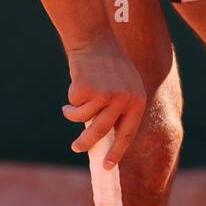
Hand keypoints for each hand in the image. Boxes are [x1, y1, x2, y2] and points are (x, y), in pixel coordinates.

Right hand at [62, 33, 145, 166]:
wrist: (94, 39)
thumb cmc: (108, 65)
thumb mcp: (124, 86)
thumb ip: (119, 111)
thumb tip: (106, 141)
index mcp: (137, 101)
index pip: (128, 133)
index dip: (117, 152)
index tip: (107, 166)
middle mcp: (124, 99)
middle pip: (102, 132)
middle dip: (86, 143)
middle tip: (76, 149)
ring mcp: (106, 94)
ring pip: (84, 120)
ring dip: (73, 116)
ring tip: (68, 109)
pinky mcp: (87, 89)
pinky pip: (74, 106)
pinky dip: (70, 102)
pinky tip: (75, 86)